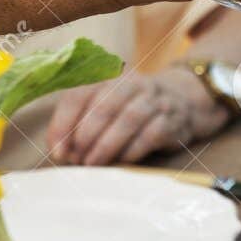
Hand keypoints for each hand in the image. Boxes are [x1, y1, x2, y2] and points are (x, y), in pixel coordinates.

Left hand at [46, 70, 229, 164]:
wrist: (182, 101)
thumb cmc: (130, 109)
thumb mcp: (104, 106)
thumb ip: (79, 123)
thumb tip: (61, 152)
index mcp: (107, 76)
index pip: (79, 94)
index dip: (64, 124)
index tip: (58, 151)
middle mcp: (131, 83)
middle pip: (105, 105)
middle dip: (86, 135)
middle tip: (76, 159)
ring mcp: (154, 100)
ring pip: (129, 119)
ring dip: (107, 145)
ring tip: (93, 163)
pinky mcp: (172, 119)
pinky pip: (151, 134)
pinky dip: (132, 150)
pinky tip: (120, 162)